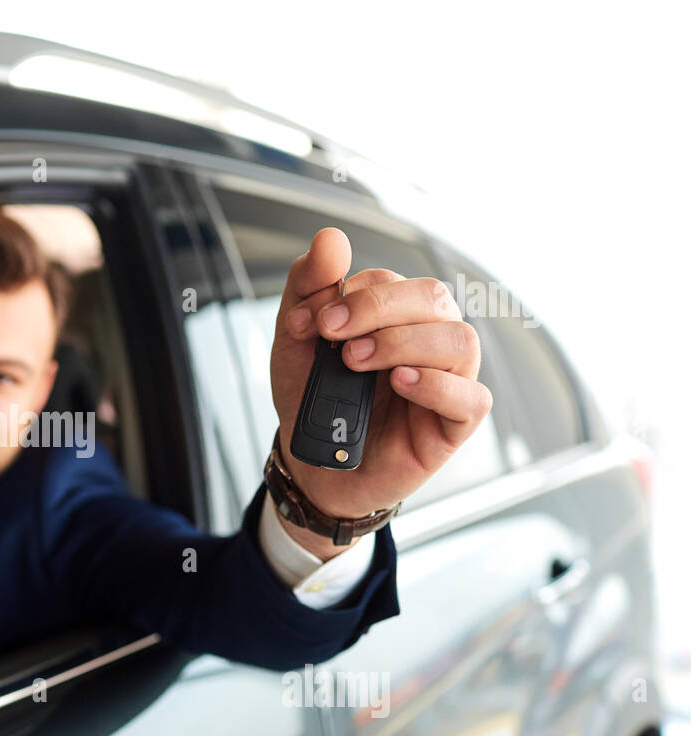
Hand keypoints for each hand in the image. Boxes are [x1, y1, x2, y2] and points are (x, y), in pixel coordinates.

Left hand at [270, 228, 492, 554]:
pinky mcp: (454, 424)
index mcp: (395, 315)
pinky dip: (436, 385)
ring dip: (404, 342)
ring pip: (459, 341)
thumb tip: (330, 238)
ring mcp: (447, 381)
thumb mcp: (296, 342)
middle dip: (377, 308)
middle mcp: (428, 340)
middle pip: (433, 298)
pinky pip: (471, 398)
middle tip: (332, 335)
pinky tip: (399, 384)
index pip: (390, 281)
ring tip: (356, 362)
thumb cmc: (313, 400)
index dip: (348, 295)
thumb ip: (309, 289)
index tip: (308, 324)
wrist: (311, 464)